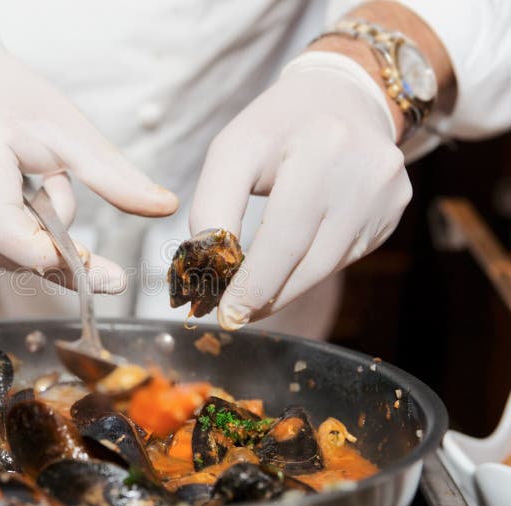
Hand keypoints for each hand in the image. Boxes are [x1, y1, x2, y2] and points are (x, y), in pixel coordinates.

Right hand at [0, 30, 177, 292]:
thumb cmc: (14, 100)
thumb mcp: (70, 129)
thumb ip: (114, 176)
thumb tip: (167, 207)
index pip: (0, 226)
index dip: (46, 252)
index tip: (93, 263)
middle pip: (9, 249)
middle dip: (53, 237)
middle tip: (62, 186)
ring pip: (6, 257)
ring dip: (38, 234)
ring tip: (34, 181)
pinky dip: (20, 236)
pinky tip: (18, 197)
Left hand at [189, 52, 411, 328]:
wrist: (341, 96)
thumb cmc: (275, 128)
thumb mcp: (232, 152)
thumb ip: (212, 206)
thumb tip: (206, 265)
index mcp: (321, 147)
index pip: (284, 236)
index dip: (254, 283)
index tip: (226, 313)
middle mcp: (365, 171)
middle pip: (309, 259)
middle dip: (266, 294)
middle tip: (234, 314)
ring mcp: (388, 193)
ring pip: (328, 266)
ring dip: (287, 289)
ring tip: (254, 298)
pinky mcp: (395, 208)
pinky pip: (346, 256)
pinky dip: (311, 269)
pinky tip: (289, 267)